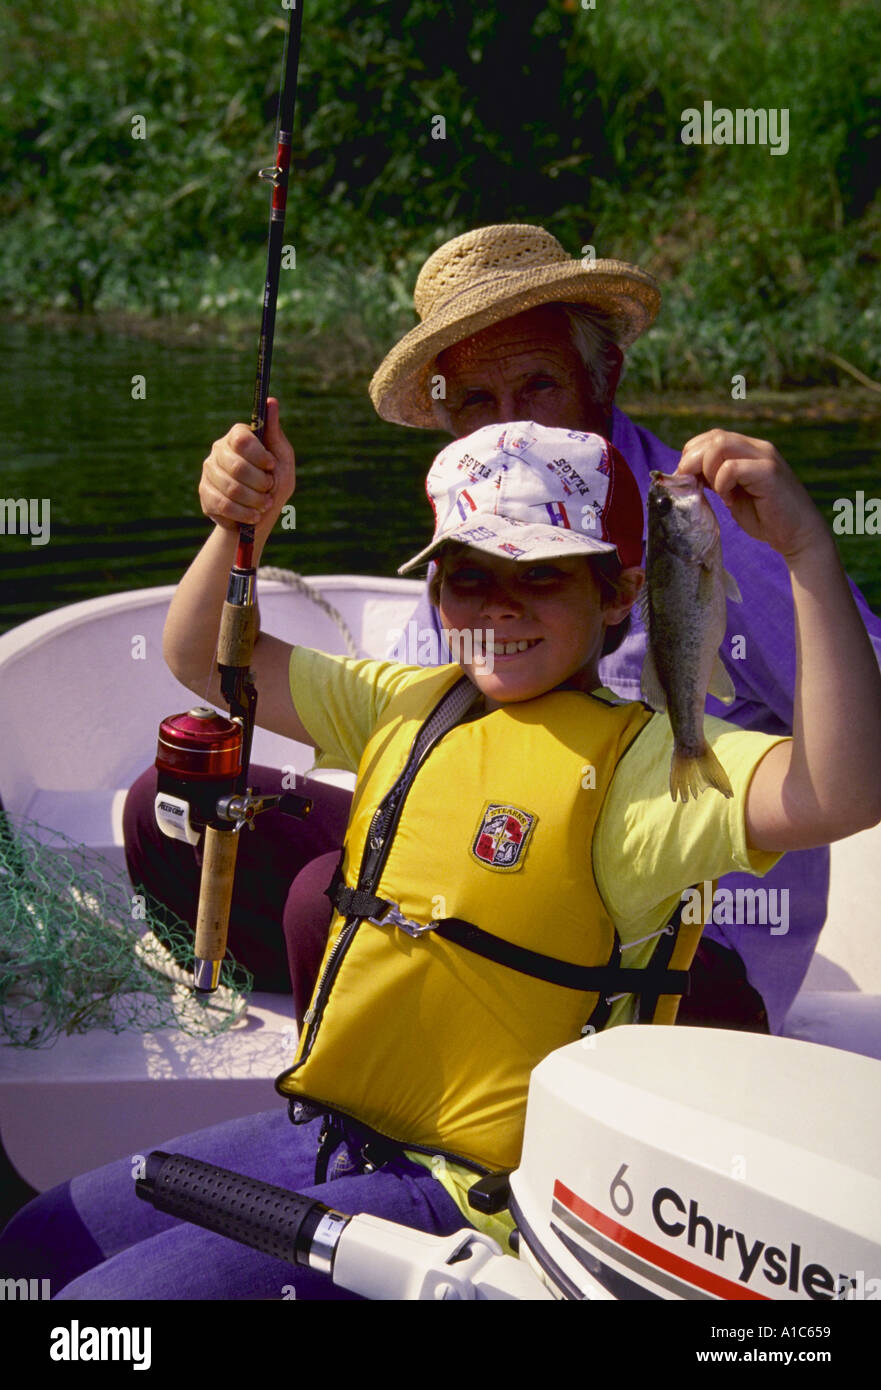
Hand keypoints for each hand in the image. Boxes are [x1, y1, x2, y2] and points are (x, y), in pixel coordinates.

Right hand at [198, 398, 294, 540]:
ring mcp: (209, 472)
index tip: (271, 466)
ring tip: (264, 505)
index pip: (241, 439)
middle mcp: (219, 450)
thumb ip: (275, 432)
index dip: (259, 456)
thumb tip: (272, 401)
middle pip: (237, 467)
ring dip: (255, 501)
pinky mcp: (204, 494)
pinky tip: (253, 516)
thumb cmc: (274, 482)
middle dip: (260, 484)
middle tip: (269, 490)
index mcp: (237, 436)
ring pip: (231, 488)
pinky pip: (223, 505)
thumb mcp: (282, 458)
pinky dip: (243, 514)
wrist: (260, 515)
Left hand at [677, 430, 827, 560]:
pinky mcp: (769, 472)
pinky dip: (722, 484)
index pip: (712, 436)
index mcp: (748, 450)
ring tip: (718, 492)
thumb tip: (686, 472)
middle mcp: (757, 447)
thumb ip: (713, 478)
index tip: (689, 479)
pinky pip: (731, 468)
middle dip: (693, 461)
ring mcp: (765, 457)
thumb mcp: (731, 493)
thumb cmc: (765, 516)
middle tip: (695, 485)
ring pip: (720, 446)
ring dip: (708, 470)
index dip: (693, 454)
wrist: (798, 535)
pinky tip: (730, 500)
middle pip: (714, 437)